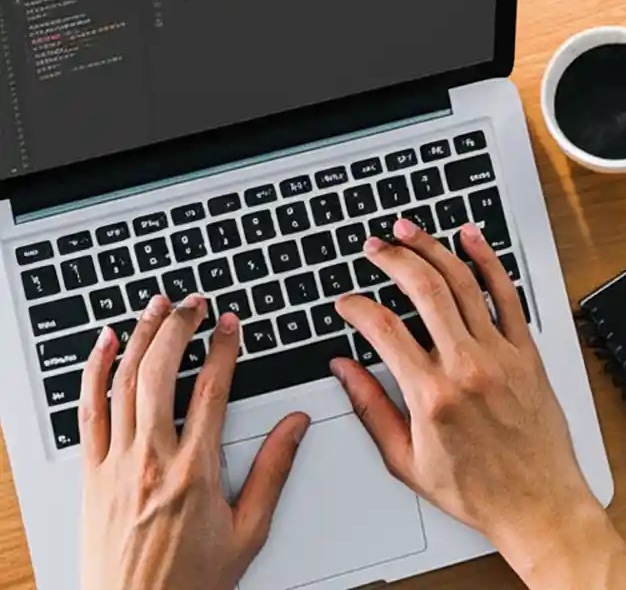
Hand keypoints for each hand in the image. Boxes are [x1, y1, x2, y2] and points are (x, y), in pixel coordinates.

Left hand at [79, 294, 309, 589]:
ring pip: (123, 383)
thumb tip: (295, 426)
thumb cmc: (191, 581)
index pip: (211, 390)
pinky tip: (106, 345)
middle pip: (160, 373)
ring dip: (142, 337)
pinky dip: (94, 371)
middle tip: (196, 305)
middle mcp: (151, 461)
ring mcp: (115, 465)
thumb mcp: (249, 531)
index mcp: (195, 472)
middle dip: (180, 328)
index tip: (230, 325)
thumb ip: (273, 471)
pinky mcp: (91, 474)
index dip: (223, 349)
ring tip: (158, 308)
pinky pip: (88, 411)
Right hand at [331, 220, 625, 588]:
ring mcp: (502, 356)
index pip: (383, 329)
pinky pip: (508, 296)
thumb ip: (370, 408)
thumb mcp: (406, 461)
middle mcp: (467, 368)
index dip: (357, 306)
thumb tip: (343, 370)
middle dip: (393, 259)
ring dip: (433, 249)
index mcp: (431, 396)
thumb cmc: (477, 490)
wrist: (538, 504)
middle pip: (424, 290)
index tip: (347, 302)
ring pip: (464, 283)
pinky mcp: (528, 353)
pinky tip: (471, 239)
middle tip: (375, 247)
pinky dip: (489, 261)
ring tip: (410, 230)